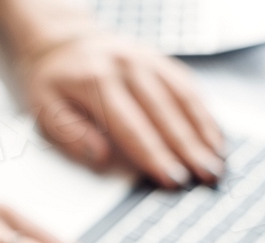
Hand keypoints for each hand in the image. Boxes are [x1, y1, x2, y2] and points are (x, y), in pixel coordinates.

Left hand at [19, 31, 225, 187]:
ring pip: (183, 99)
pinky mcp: (162, 61)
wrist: (65, 40)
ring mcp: (148, 61)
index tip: (173, 180)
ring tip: (218, 162)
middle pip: (164, 114)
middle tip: (207, 176)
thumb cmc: (56, 82)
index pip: (132, 127)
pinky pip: (189, 88)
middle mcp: (127, 67)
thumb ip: (71, 134)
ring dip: (204, 133)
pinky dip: (205, 115)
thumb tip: (100, 156)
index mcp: (96, 82)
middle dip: (188, 149)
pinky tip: (216, 139)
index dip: (155, 156)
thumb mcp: (46, 109)